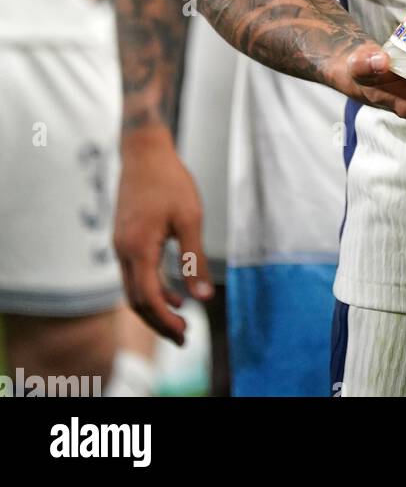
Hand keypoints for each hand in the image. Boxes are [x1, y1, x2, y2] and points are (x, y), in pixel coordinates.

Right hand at [114, 125, 212, 344]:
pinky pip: (133, 273)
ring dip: (154, 307)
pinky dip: (150, 288)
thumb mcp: (190, 218)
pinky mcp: (124, 238)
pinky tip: (172, 292)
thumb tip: (203, 297)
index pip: (147, 298)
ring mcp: (120, 244)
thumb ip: (194, 259)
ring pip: (132, 288)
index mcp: (137, 247)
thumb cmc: (170, 180)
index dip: (165, 321)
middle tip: (184, 336)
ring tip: (180, 319)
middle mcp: (122, 250)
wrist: (145, 151)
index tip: (186, 333)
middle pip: (136, 300)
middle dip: (158, 322)